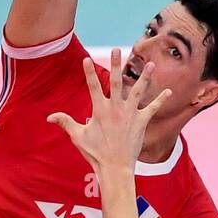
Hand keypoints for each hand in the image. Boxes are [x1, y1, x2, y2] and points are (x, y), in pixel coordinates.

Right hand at [48, 49, 170, 172]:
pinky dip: (161, 100)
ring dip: (144, 77)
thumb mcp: (78, 137)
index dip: (88, 73)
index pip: (92, 87)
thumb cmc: (95, 153)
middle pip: (116, 82)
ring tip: (150, 64)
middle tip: (116, 49)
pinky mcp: (141, 122)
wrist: (115, 167)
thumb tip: (49, 117)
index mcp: (100, 110)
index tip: (86, 60)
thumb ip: (65, 123)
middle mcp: (116, 108)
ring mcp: (130, 114)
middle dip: (116, 65)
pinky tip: (168, 92)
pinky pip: (153, 109)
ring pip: (138, 91)